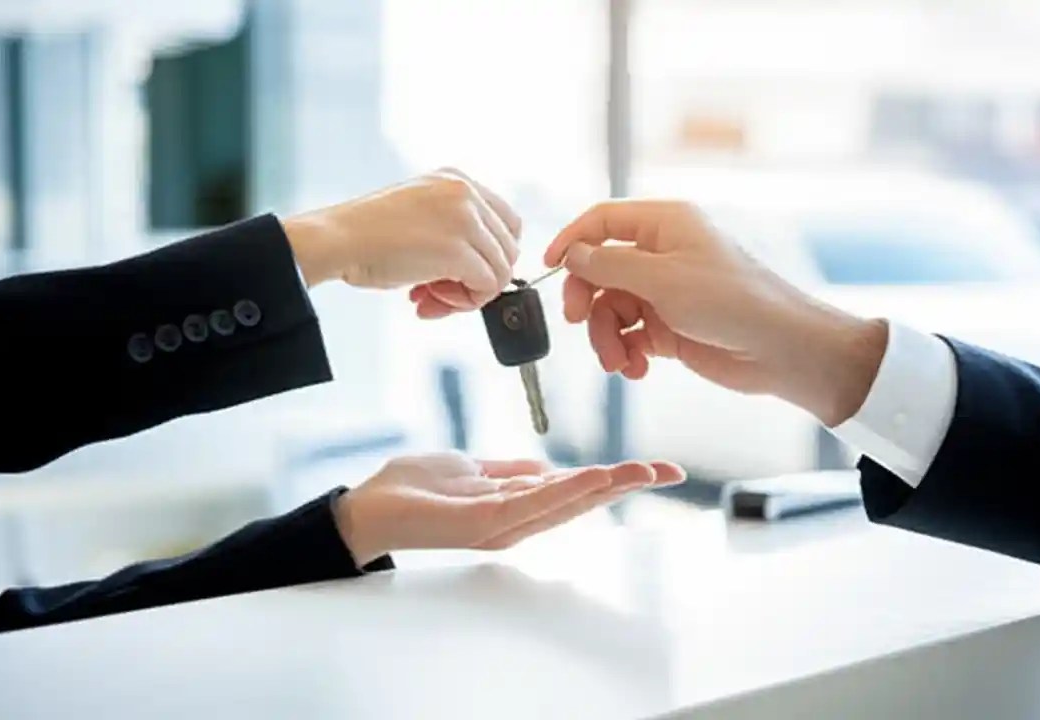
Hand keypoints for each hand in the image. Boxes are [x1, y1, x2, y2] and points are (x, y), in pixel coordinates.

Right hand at [283, 168, 520, 310]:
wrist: (337, 239)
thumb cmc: (367, 234)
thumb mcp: (420, 214)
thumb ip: (455, 230)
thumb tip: (483, 269)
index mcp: (457, 179)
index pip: (506, 222)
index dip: (490, 255)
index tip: (463, 273)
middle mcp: (466, 192)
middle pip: (507, 248)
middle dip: (478, 278)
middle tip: (441, 293)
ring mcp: (465, 220)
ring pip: (501, 270)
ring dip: (467, 294)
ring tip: (431, 299)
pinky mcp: (458, 250)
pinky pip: (487, 286)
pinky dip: (463, 303)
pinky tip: (428, 302)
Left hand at [332, 452, 683, 565]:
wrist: (370, 507)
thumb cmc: (415, 489)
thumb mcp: (472, 468)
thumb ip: (509, 470)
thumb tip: (548, 467)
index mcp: (517, 503)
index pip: (576, 489)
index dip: (616, 478)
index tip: (655, 468)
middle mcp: (517, 519)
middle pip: (582, 499)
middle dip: (626, 484)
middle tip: (669, 471)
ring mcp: (502, 522)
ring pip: (565, 502)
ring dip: (605, 486)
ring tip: (641, 471)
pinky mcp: (482, 519)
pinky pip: (531, 502)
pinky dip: (565, 489)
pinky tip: (592, 475)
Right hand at [544, 200, 886, 425]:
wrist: (780, 350)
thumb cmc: (732, 302)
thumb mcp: (662, 278)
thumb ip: (610, 265)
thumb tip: (573, 254)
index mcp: (665, 224)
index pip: (602, 221)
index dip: (571, 241)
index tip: (548, 268)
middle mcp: (664, 254)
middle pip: (600, 269)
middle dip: (586, 299)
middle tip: (577, 323)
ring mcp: (667, 292)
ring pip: (612, 308)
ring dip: (607, 337)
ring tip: (619, 362)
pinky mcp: (672, 327)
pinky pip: (631, 335)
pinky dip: (627, 352)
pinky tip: (636, 369)